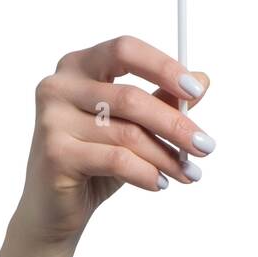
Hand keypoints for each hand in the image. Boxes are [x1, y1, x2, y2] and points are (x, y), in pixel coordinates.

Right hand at [0, 36, 212, 256]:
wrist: (54, 206)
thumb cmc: (95, 157)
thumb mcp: (132, 124)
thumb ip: (161, 99)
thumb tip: (203, 78)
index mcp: (79, 65)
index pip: (125, 50)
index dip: (163, 67)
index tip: (196, 90)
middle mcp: (59, 86)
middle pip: (131, 97)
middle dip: (175, 124)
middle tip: (206, 146)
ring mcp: (52, 119)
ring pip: (127, 134)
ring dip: (166, 156)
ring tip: (188, 172)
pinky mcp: (55, 154)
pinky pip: (116, 160)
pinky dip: (146, 173)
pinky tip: (160, 183)